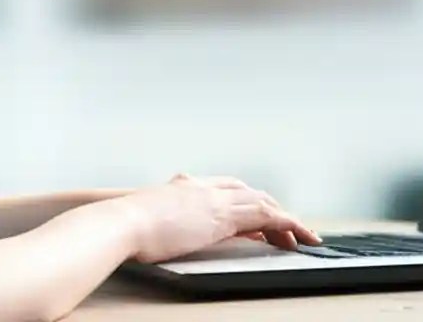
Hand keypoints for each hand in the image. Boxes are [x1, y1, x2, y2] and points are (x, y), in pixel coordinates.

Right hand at [121, 173, 321, 263]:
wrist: (120, 223)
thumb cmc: (123, 228)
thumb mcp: (147, 221)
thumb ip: (162, 221)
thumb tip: (164, 234)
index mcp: (183, 186)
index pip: (225, 188)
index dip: (245, 201)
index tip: (256, 218)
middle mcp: (201, 187)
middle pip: (248, 192)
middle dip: (269, 208)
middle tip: (286, 227)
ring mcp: (213, 198)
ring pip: (262, 202)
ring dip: (285, 219)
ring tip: (302, 237)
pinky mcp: (223, 215)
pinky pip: (267, 216)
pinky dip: (287, 224)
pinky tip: (297, 235)